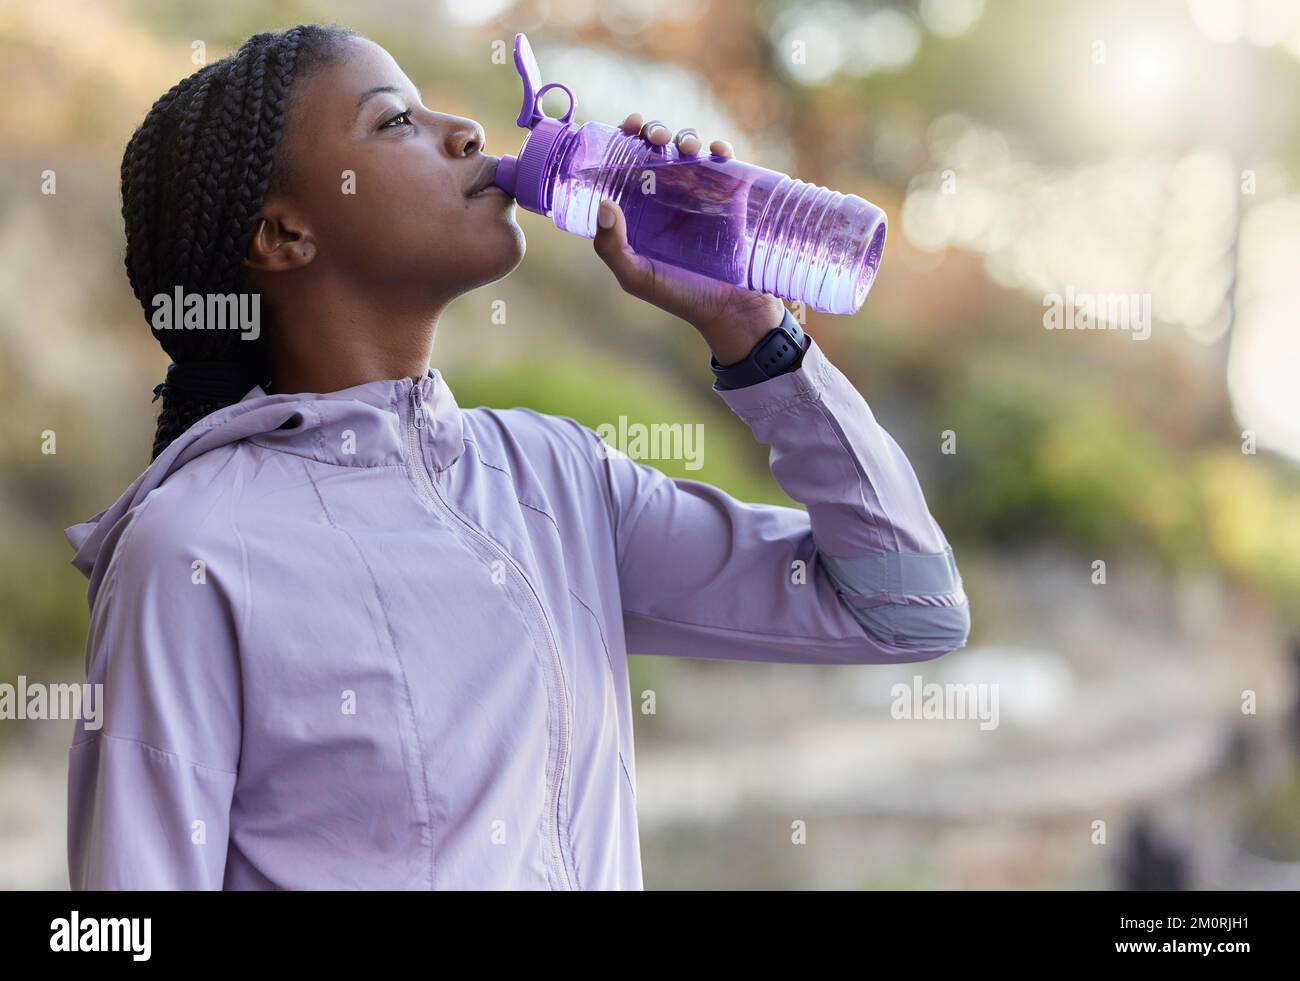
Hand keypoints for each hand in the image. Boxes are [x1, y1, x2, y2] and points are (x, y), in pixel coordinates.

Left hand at [592, 112, 786, 365]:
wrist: (731, 311)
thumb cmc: (680, 296)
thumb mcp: (637, 277)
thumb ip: (612, 249)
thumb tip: (604, 205)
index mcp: (640, 207)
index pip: (627, 161)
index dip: (625, 138)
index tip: (626, 127)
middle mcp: (668, 194)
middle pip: (659, 147)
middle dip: (656, 132)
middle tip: (656, 138)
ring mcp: (701, 192)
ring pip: (691, 149)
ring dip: (686, 137)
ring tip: (686, 148)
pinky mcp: (731, 196)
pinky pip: (726, 164)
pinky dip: (721, 150)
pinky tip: (717, 152)